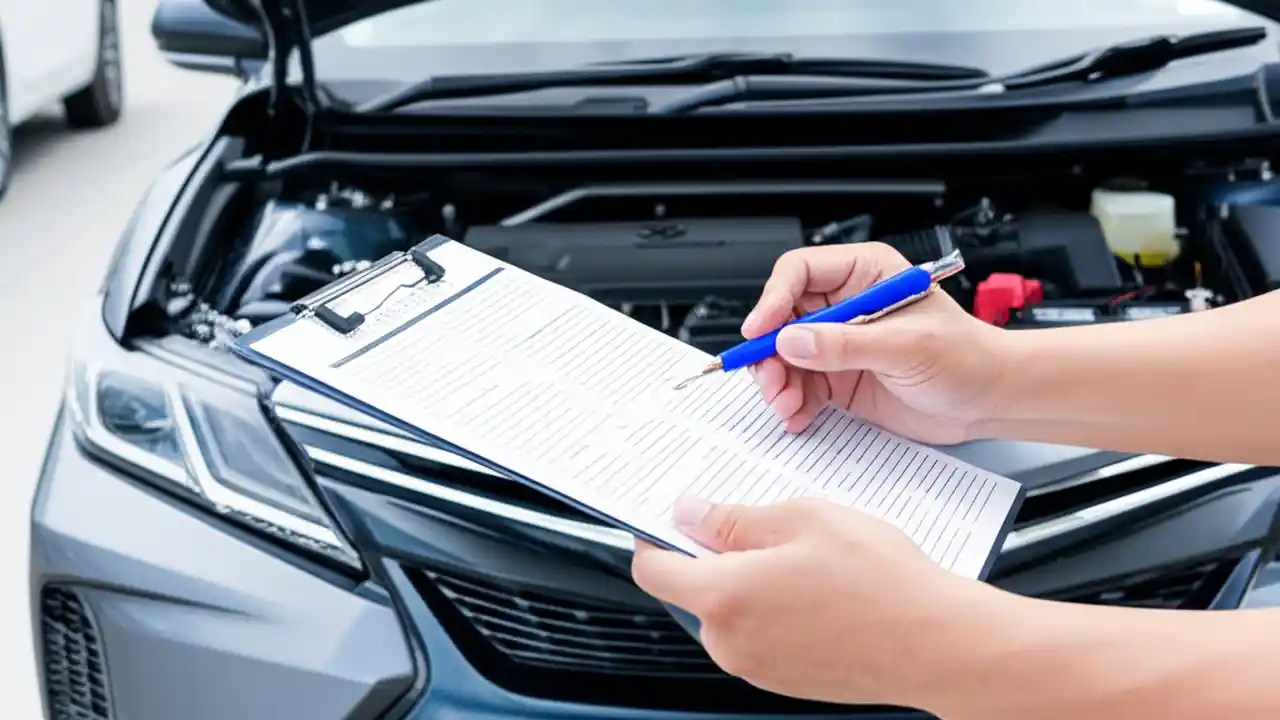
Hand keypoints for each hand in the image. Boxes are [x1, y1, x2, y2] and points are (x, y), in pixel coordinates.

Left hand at [632, 497, 1005, 709]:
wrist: (937, 643)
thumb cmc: (880, 580)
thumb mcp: (805, 519)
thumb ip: (735, 518)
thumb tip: (692, 514)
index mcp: (724, 596)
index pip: (653, 570)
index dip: (656, 538)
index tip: (671, 519)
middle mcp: (730, 641)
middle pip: (694, 590)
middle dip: (716, 555)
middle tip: (764, 526)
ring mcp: (757, 667)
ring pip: (730, 611)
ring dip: (749, 582)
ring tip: (805, 559)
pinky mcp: (783, 680)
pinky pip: (758, 635)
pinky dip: (773, 609)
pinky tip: (818, 590)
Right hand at [743, 243, 1010, 442]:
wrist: (988, 400)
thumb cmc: (965, 357)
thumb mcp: (905, 347)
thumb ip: (845, 344)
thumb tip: (791, 341)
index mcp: (863, 274)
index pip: (800, 273)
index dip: (774, 299)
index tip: (761, 330)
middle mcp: (845, 306)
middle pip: (783, 318)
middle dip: (770, 351)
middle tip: (771, 379)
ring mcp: (839, 344)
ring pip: (784, 356)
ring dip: (778, 382)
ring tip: (787, 405)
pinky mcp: (839, 379)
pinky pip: (800, 387)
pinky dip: (793, 404)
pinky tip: (798, 417)